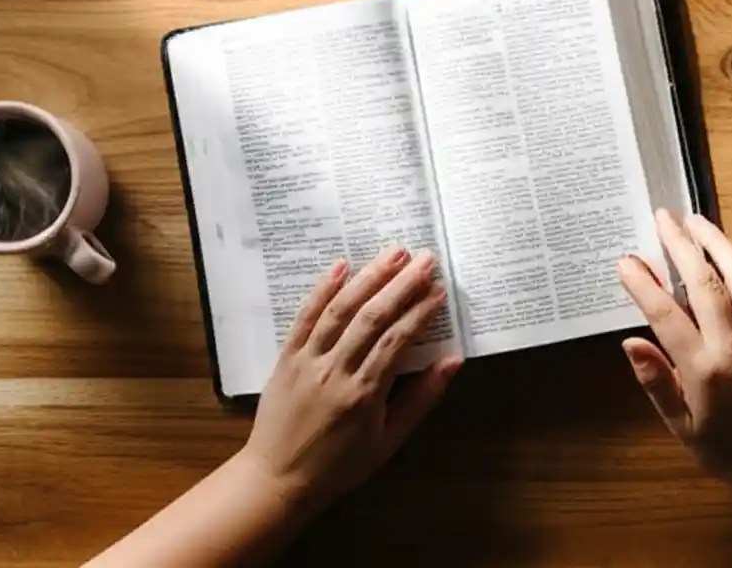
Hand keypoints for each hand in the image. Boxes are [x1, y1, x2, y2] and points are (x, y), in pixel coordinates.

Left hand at [240, 247, 462, 513]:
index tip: (439, 289)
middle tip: (424, 258)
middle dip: (401, 284)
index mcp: (365, 395)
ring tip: (392, 253)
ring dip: (368, 277)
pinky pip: (305, 317)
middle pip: (372, 318)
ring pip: (340, 310)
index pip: (398, 340)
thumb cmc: (341, 466)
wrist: (279, 479)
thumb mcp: (389, 440)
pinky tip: (341, 265)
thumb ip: (422, 399)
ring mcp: (307, 362)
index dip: (421, 311)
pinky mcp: (286, 358)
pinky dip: (323, 289)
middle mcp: (335, 372)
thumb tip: (453, 361)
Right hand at [617, 210, 731, 486]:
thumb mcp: (678, 425)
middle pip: (706, 284)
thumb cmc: (722, 449)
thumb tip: (630, 343)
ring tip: (696, 219)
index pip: (667, 316)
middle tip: (662, 218)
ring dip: (719, 243)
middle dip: (682, 246)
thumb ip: (655, 381)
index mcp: (703, 369)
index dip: (643, 286)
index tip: (624, 261)